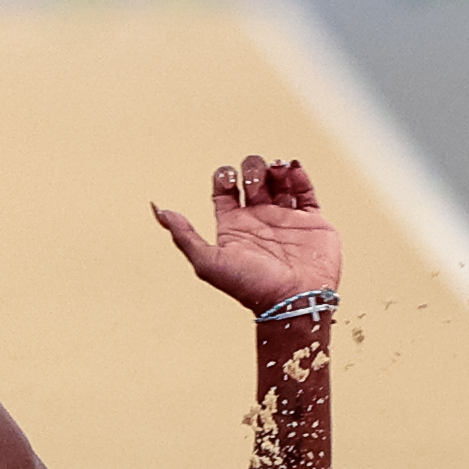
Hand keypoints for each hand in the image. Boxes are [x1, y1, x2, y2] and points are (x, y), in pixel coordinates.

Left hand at [152, 156, 340, 315]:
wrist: (292, 300)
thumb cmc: (249, 286)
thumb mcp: (206, 261)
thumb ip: (182, 235)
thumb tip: (157, 209)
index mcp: (233, 227)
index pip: (224, 190)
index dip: (224, 176)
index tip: (228, 180)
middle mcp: (258, 220)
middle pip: (252, 178)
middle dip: (251, 170)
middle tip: (255, 185)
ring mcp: (285, 219)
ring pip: (279, 180)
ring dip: (275, 168)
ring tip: (277, 171)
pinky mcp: (311, 222)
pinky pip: (306, 191)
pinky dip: (300, 174)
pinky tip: (293, 168)